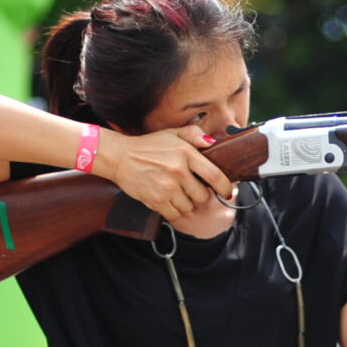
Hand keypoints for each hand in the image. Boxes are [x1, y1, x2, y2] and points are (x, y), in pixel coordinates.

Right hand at [94, 126, 236, 221]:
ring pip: (189, 206)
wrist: (119, 157)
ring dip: (185, 202)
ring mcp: (167, 187)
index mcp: (185, 153)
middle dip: (199, 194)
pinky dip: (173, 210)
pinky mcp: (156, 200)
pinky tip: (167, 199)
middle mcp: (178, 171)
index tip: (227, 191)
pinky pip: (175, 213)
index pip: (214, 175)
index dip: (224, 187)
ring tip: (175, 192)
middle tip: (189, 188)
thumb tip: (211, 142)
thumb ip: (193, 135)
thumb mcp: (171, 133)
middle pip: (202, 195)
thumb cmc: (147, 146)